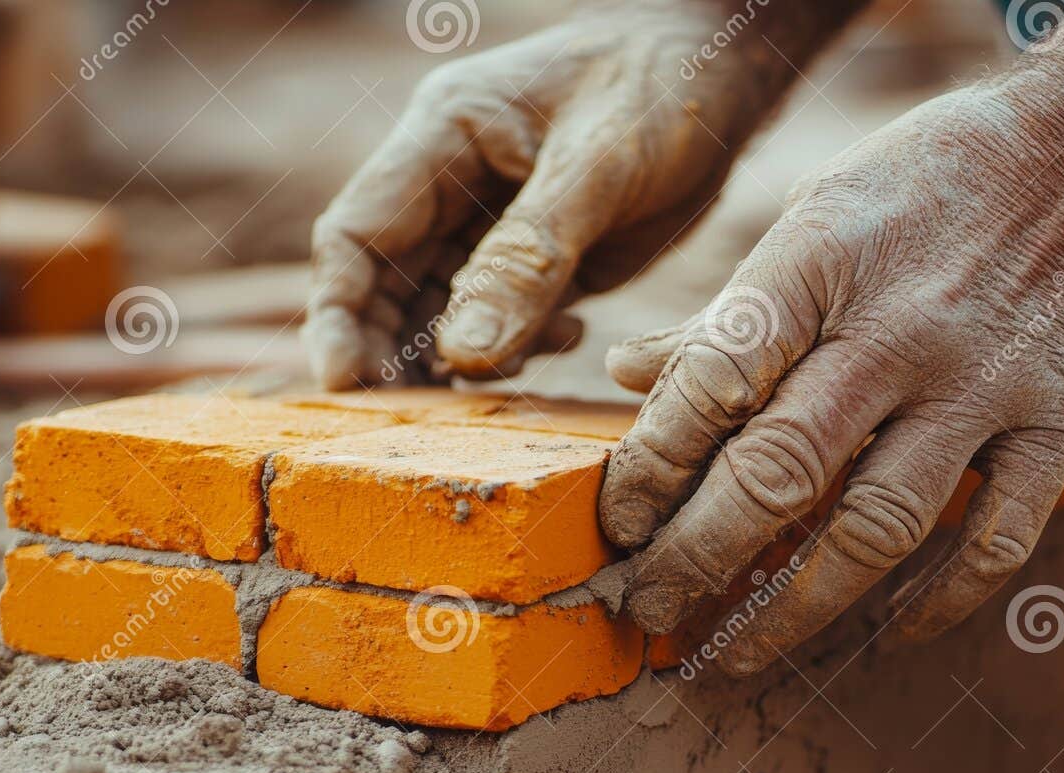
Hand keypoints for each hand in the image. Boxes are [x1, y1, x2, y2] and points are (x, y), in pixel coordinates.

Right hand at [304, 5, 788, 388]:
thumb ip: (529, 257)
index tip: (342, 384)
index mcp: (442, 137)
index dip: (339, 313)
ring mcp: (494, 223)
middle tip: (415, 417)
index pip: (356, 234)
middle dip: (392, 353)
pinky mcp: (541, 255)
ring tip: (513, 371)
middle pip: (385, 285)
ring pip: (443, 311)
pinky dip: (523, 343)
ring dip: (464, 356)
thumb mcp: (598, 166)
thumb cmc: (661, 82)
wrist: (725, 64)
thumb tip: (462, 354)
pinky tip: (574, 331)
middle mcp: (452, 185)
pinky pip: (505, 317)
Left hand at [599, 76, 1063, 675]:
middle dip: (695, 558)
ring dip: (793, 609)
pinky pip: (991, 540)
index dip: (649, 468)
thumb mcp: (818, 213)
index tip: (615, 525)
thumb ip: (732, 311)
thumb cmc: (938, 179)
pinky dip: (937, 603)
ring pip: (873, 528)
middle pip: (776, 473)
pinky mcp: (1060, 424)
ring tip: (732, 653)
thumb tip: (629, 372)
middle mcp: (891, 333)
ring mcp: (980, 386)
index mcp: (815, 267)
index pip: (708, 384)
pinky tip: (889, 632)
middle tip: (645, 609)